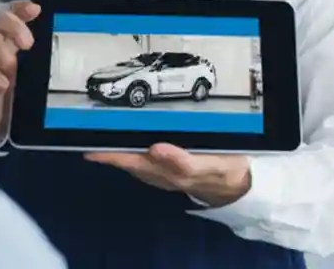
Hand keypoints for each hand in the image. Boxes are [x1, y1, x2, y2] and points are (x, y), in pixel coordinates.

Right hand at [0, 1, 39, 147]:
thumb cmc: (10, 99)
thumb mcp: (28, 81)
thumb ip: (38, 68)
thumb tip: (61, 61)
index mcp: (11, 43)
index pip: (14, 16)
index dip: (22, 8)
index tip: (35, 10)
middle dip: (14, 25)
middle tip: (27, 43)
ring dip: (1, 49)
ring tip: (12, 67)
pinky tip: (1, 83)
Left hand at [86, 143, 250, 207]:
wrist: (244, 186)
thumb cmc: (227, 172)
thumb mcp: (210, 163)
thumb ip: (182, 159)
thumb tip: (154, 149)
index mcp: (170, 171)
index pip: (133, 162)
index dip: (111, 157)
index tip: (91, 152)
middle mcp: (166, 176)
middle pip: (132, 165)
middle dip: (110, 157)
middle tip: (90, 147)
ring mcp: (170, 177)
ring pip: (138, 167)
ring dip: (121, 158)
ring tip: (104, 149)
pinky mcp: (176, 174)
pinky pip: (149, 167)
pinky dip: (137, 159)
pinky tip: (136, 153)